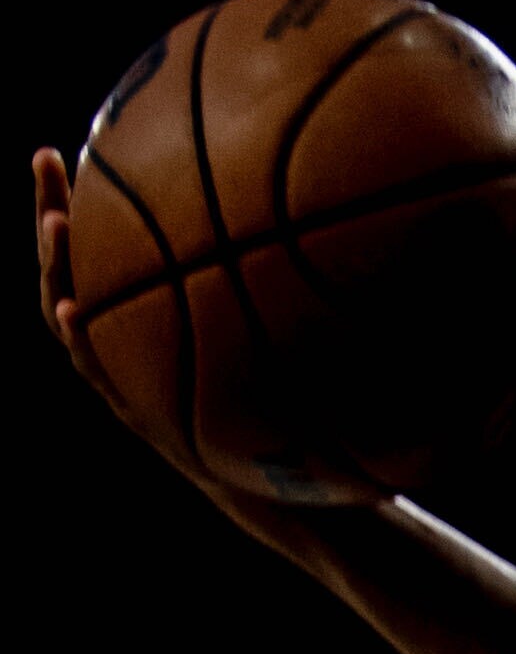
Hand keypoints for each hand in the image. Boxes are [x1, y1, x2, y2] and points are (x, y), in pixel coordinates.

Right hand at [34, 144, 302, 536]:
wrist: (305, 508)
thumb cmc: (305, 430)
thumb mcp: (301, 351)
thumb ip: (296, 292)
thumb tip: (331, 211)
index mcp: (159, 332)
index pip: (110, 256)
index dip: (90, 203)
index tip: (80, 145)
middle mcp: (138, 357)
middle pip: (78, 276)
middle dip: (56, 219)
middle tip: (46, 161)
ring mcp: (136, 392)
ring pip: (77, 324)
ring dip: (61, 273)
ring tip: (56, 227)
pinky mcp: (150, 430)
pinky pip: (107, 382)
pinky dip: (87, 346)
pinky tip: (77, 311)